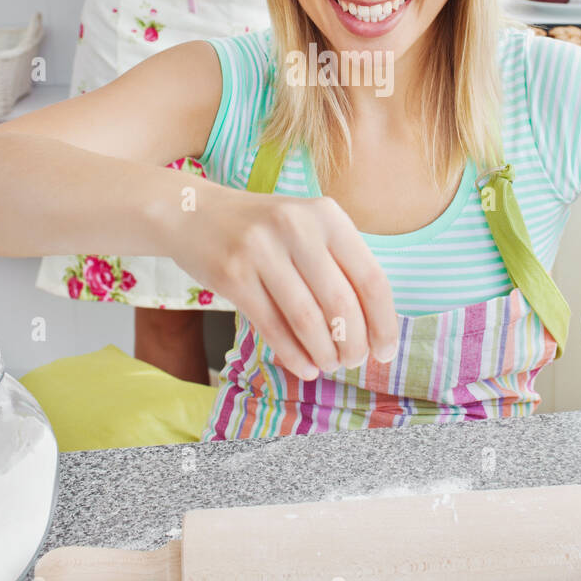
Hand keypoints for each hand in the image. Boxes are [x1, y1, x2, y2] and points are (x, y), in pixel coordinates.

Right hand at [165, 179, 398, 380]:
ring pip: (307, 320)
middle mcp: (297, 227)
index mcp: (327, 214)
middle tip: (354, 362)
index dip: (384, 323)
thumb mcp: (307, 227)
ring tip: (329, 365)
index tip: (386, 350)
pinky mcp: (232, 274)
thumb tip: (374, 326)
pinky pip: (271, 327)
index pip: (371, 278)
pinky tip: (304, 368)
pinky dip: (293, 355)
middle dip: (353, 344)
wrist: (193, 213)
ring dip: (324, 353)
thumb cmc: (263, 228)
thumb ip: (340, 263)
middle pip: (341, 303)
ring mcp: (261, 249)